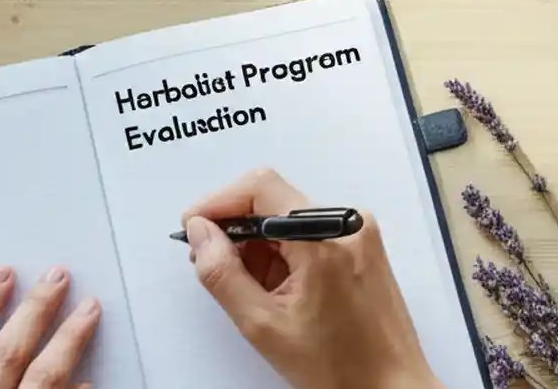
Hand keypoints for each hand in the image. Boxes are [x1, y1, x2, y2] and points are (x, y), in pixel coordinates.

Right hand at [182, 169, 442, 388]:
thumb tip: (201, 233)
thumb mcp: (263, 325)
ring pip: (288, 216)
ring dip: (260, 244)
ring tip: (257, 291)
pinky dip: (283, 252)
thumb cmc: (342, 369)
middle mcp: (347, 225)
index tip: (196, 226)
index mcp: (325, 240)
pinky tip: (280, 288)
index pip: (260, 188)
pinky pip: (309, 231)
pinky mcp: (361, 244)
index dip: (219, 203)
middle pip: (272, 200)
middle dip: (236, 229)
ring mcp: (358, 233)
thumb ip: (222, 273)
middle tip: (214, 264)